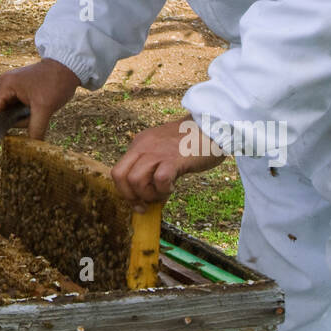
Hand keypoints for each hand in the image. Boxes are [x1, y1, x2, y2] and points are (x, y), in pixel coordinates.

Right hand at [0, 59, 79, 139]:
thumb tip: (30, 147)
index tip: (7, 139)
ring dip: (20, 119)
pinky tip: (35, 113)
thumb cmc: (55, 83)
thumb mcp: (45, 109)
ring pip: (8, 112)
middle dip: (12, 123)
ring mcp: (11, 87)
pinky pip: (15, 108)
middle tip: (29, 124)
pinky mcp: (18, 90)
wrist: (68, 67)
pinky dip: (23, 114)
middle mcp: (4, 85)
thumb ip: (35, 129)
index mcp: (5, 86)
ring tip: (36, 115)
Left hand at [111, 119, 226, 210]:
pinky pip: (160, 179)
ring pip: (135, 180)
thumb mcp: (162, 148)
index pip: (118, 171)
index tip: (138, 201)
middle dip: (131, 196)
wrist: (212, 126)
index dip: (125, 191)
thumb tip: (147, 193)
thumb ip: (152, 165)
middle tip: (147, 203)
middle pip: (119, 176)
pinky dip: (164, 190)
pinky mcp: (174, 159)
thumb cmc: (190, 142)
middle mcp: (143, 146)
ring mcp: (157, 152)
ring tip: (163, 192)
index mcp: (139, 144)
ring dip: (148, 194)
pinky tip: (173, 186)